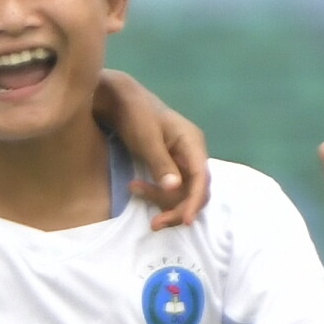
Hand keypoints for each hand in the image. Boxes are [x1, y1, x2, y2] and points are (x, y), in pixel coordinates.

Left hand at [92, 71, 210, 228]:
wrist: (121, 100)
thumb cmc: (134, 114)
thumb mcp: (146, 138)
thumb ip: (161, 163)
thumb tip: (176, 188)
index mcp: (192, 143)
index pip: (202, 178)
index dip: (195, 201)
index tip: (186, 220)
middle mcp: (192, 153)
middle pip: (196, 191)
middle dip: (178, 209)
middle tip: (154, 224)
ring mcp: (182, 160)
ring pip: (184, 193)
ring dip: (163, 202)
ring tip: (134, 190)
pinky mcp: (170, 166)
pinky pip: (172, 189)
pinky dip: (157, 194)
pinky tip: (136, 189)